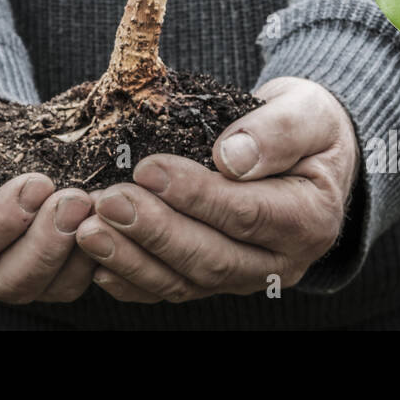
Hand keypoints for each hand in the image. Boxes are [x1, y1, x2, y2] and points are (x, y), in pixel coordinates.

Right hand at [0, 90, 96, 303]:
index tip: (37, 183)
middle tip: (76, 199)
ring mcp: (9, 272)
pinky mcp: (45, 269)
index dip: (2, 220)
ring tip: (97, 206)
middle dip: (46, 243)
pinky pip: (72, 280)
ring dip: (75, 252)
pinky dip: (95, 256)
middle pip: (9, 280)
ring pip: (46, 287)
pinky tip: (110, 219)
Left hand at [75, 77, 358, 301]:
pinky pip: (173, 288)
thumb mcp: (306, 112)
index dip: (194, 195)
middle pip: (211, 258)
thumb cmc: (305, 125)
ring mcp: (246, 275)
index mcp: (309, 218)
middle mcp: (280, 260)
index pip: (246, 214)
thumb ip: (277, 132)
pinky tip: (98, 263)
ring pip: (187, 281)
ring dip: (134, 259)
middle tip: (107, 202)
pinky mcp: (216, 278)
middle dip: (154, 231)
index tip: (148, 168)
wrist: (306, 148)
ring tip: (90, 230)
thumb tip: (231, 157)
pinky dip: (133, 281)